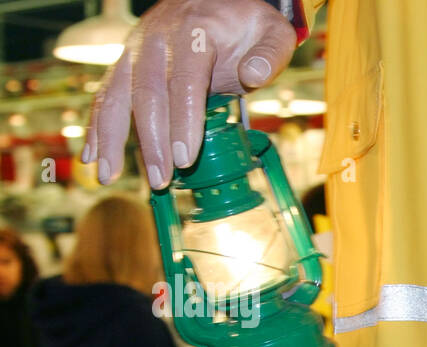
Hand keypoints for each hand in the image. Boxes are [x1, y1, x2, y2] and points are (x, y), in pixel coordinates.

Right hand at [85, 0, 297, 189]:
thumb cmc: (246, 23)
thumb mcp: (272, 32)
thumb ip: (270, 54)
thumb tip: (253, 75)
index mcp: (195, 34)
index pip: (186, 82)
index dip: (183, 122)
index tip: (183, 158)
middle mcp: (157, 40)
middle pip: (148, 93)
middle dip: (151, 141)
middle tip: (159, 180)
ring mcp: (137, 50)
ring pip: (118, 94)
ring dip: (111, 137)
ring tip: (107, 174)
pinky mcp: (127, 61)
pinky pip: (107, 93)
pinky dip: (96, 124)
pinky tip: (91, 154)